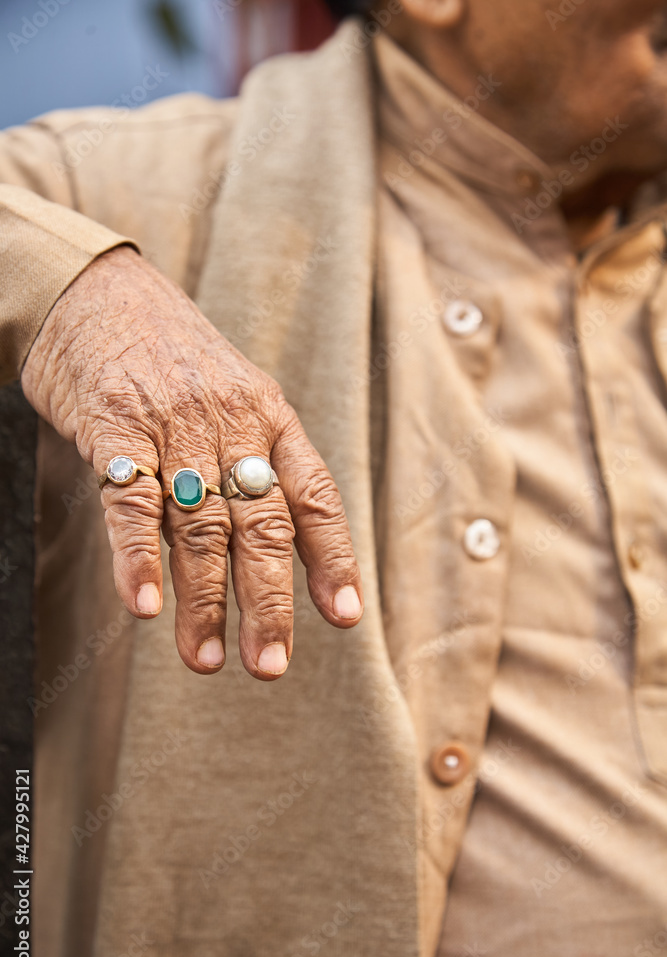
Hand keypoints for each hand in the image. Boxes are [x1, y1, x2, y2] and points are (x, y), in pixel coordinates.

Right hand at [21, 246, 362, 678]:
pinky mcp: (115, 424)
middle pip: (261, 523)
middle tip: (268, 665)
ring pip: (200, 523)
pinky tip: (145, 606)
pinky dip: (139, 557)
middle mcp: (232, 422)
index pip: (314, 494)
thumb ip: (253, 458)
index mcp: (270, 415)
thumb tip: (268, 544)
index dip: (331, 558)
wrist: (99, 289)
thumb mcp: (234, 393)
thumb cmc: (170, 354)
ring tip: (204, 659)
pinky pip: (132, 500)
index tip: (343, 617)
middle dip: (268, 600)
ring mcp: (174, 424)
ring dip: (203, 599)